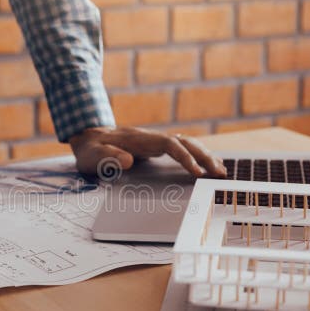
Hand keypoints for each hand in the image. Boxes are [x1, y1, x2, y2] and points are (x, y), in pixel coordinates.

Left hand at [69, 126, 226, 178]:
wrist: (88, 137)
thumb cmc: (89, 149)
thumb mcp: (92, 155)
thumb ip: (107, 157)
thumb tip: (127, 160)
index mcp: (139, 139)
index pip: (170, 144)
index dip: (185, 157)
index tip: (197, 173)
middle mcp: (151, 138)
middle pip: (185, 142)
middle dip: (204, 156)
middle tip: (220, 173)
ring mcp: (155, 141)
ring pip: (187, 144)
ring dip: (205, 155)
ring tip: (221, 171)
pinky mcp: (156, 147)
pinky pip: (181, 149)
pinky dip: (197, 155)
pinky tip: (207, 164)